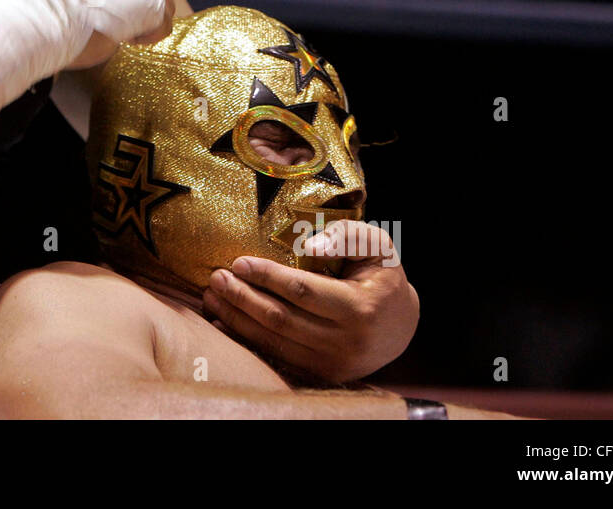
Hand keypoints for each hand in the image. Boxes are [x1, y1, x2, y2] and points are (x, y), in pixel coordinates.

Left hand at [202, 220, 419, 383]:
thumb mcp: (376, 246)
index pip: (303, 291)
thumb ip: (345, 237)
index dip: (267, 277)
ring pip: (274, 340)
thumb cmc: (381, 276)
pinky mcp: (322, 375)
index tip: (238, 262)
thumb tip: (308, 246)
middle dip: (243, 297)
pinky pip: (277, 356)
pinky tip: (224, 321)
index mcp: (359, 307)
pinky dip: (247, 339)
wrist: (400, 325)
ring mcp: (334, 363)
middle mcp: (347, 341)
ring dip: (237, 318)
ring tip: (212, 297)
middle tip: (216, 278)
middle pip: (282, 319)